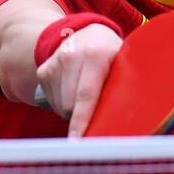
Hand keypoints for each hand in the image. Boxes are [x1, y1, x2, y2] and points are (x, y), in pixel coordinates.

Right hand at [35, 22, 123, 136]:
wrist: (88, 32)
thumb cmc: (113, 57)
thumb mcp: (123, 65)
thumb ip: (123, 87)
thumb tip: (130, 120)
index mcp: (95, 55)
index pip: (86, 96)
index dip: (81, 121)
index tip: (77, 141)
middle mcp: (71, 56)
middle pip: (70, 106)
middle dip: (81, 117)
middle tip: (95, 109)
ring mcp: (54, 62)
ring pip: (60, 106)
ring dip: (72, 111)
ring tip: (84, 95)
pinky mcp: (44, 70)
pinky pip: (51, 101)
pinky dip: (63, 103)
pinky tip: (73, 89)